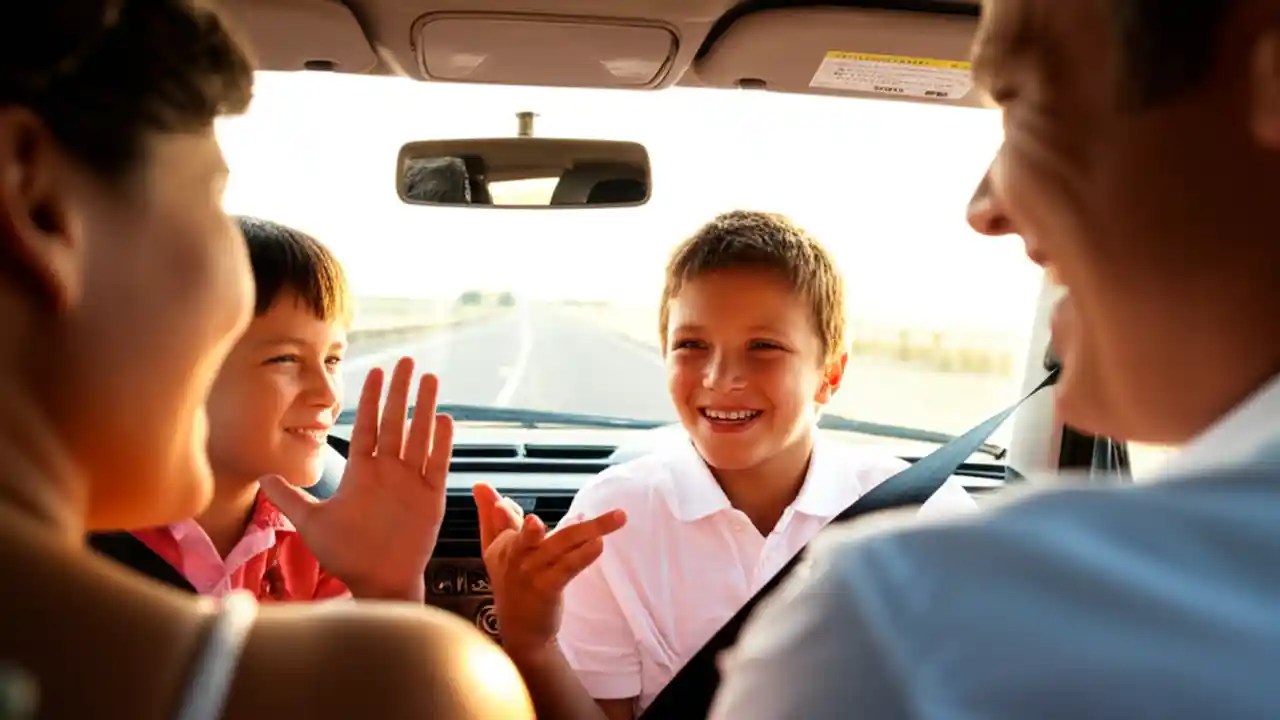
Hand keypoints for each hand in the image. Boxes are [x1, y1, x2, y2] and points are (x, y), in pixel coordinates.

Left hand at [261, 357, 452, 600]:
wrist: (377, 581)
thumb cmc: (346, 555)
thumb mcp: (311, 523)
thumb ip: (290, 498)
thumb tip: (260, 476)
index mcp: (361, 472)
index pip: (366, 426)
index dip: (370, 399)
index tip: (375, 371)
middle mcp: (388, 471)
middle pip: (395, 422)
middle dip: (400, 391)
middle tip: (407, 361)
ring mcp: (411, 481)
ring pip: (419, 435)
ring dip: (424, 407)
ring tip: (429, 379)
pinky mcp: (431, 496)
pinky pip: (437, 463)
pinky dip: (441, 442)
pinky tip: (443, 418)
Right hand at [473, 482, 625, 657]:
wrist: (521, 630)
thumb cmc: (511, 583)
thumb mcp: (496, 549)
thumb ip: (490, 517)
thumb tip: (480, 485)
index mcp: (501, 546)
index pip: (502, 521)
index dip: (502, 512)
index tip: (499, 501)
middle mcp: (515, 559)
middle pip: (528, 536)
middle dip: (530, 531)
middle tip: (534, 523)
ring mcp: (532, 575)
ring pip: (560, 546)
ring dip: (587, 531)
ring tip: (612, 518)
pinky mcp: (549, 589)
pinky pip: (568, 568)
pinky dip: (583, 556)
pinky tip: (599, 544)